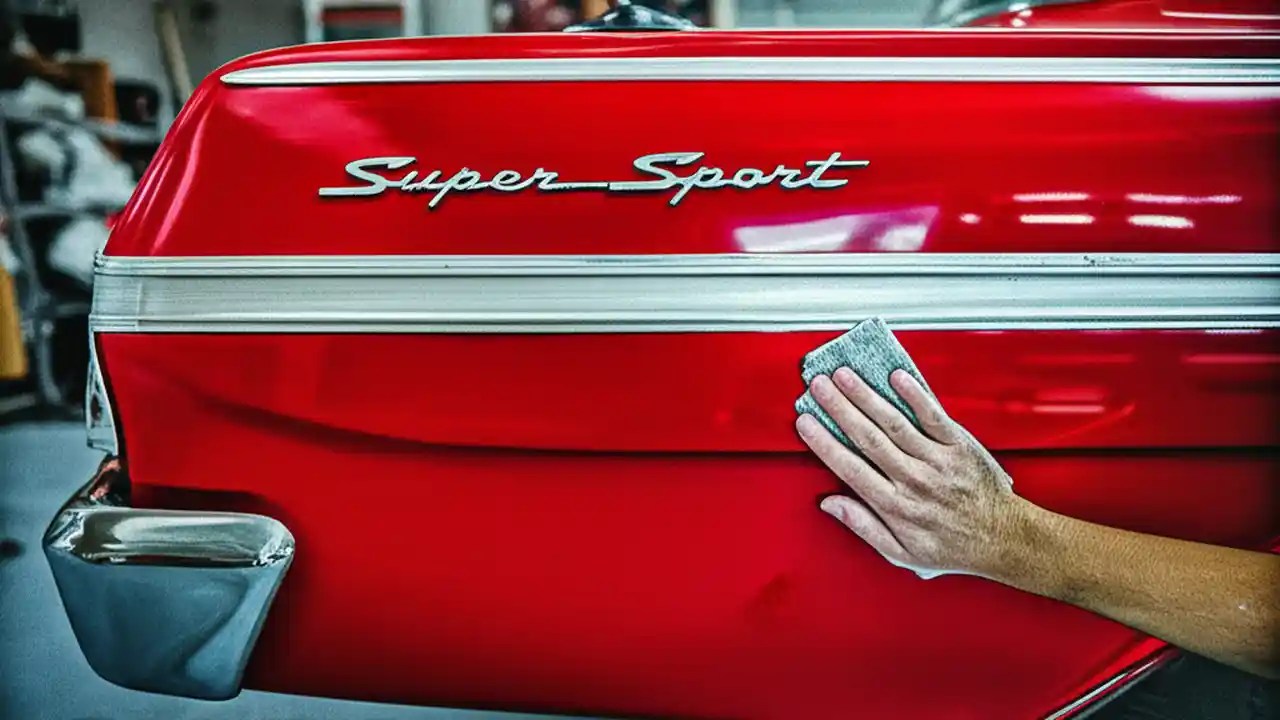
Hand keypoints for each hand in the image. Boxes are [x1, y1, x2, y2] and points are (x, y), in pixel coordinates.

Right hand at [796, 368, 1031, 578]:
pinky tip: (897, 378)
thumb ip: (863, 526)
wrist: (1003, 539)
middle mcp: (914, 480)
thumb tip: (830, 504)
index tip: (805, 423)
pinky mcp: (959, 446)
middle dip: (839, 408)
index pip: (850, 468)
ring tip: (845, 376)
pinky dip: (915, 396)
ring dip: (867, 396)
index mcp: (896, 505)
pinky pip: (934, 417)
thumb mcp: (901, 553)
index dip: (824, 443)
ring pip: (895, 422)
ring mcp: (938, 460)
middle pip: (868, 437)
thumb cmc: (952, 546)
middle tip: (819, 386)